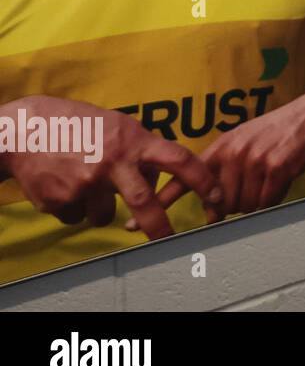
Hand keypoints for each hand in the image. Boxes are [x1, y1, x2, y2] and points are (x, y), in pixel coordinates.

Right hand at [2, 96, 221, 239]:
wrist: (25, 129)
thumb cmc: (79, 125)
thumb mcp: (118, 126)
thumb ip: (141, 149)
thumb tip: (163, 173)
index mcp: (133, 141)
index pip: (179, 159)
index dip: (202, 179)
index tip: (217, 196)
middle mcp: (113, 161)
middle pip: (145, 202)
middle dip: (161, 227)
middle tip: (171, 240)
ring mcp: (87, 182)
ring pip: (106, 215)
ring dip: (99, 207)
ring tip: (82, 182)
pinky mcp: (62, 199)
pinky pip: (77, 216)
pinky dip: (74, 207)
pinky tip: (62, 184)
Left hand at [151, 87, 304, 219]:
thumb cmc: (275, 131)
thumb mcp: (241, 143)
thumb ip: (221, 172)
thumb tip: (211, 210)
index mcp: (219, 148)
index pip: (182, 179)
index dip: (159, 205)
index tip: (133, 227)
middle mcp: (232, 154)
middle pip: (222, 205)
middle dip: (237, 202)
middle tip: (254, 183)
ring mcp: (253, 160)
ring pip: (245, 205)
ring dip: (258, 199)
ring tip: (269, 178)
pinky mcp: (276, 167)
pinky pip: (267, 201)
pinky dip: (275, 197)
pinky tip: (281, 179)